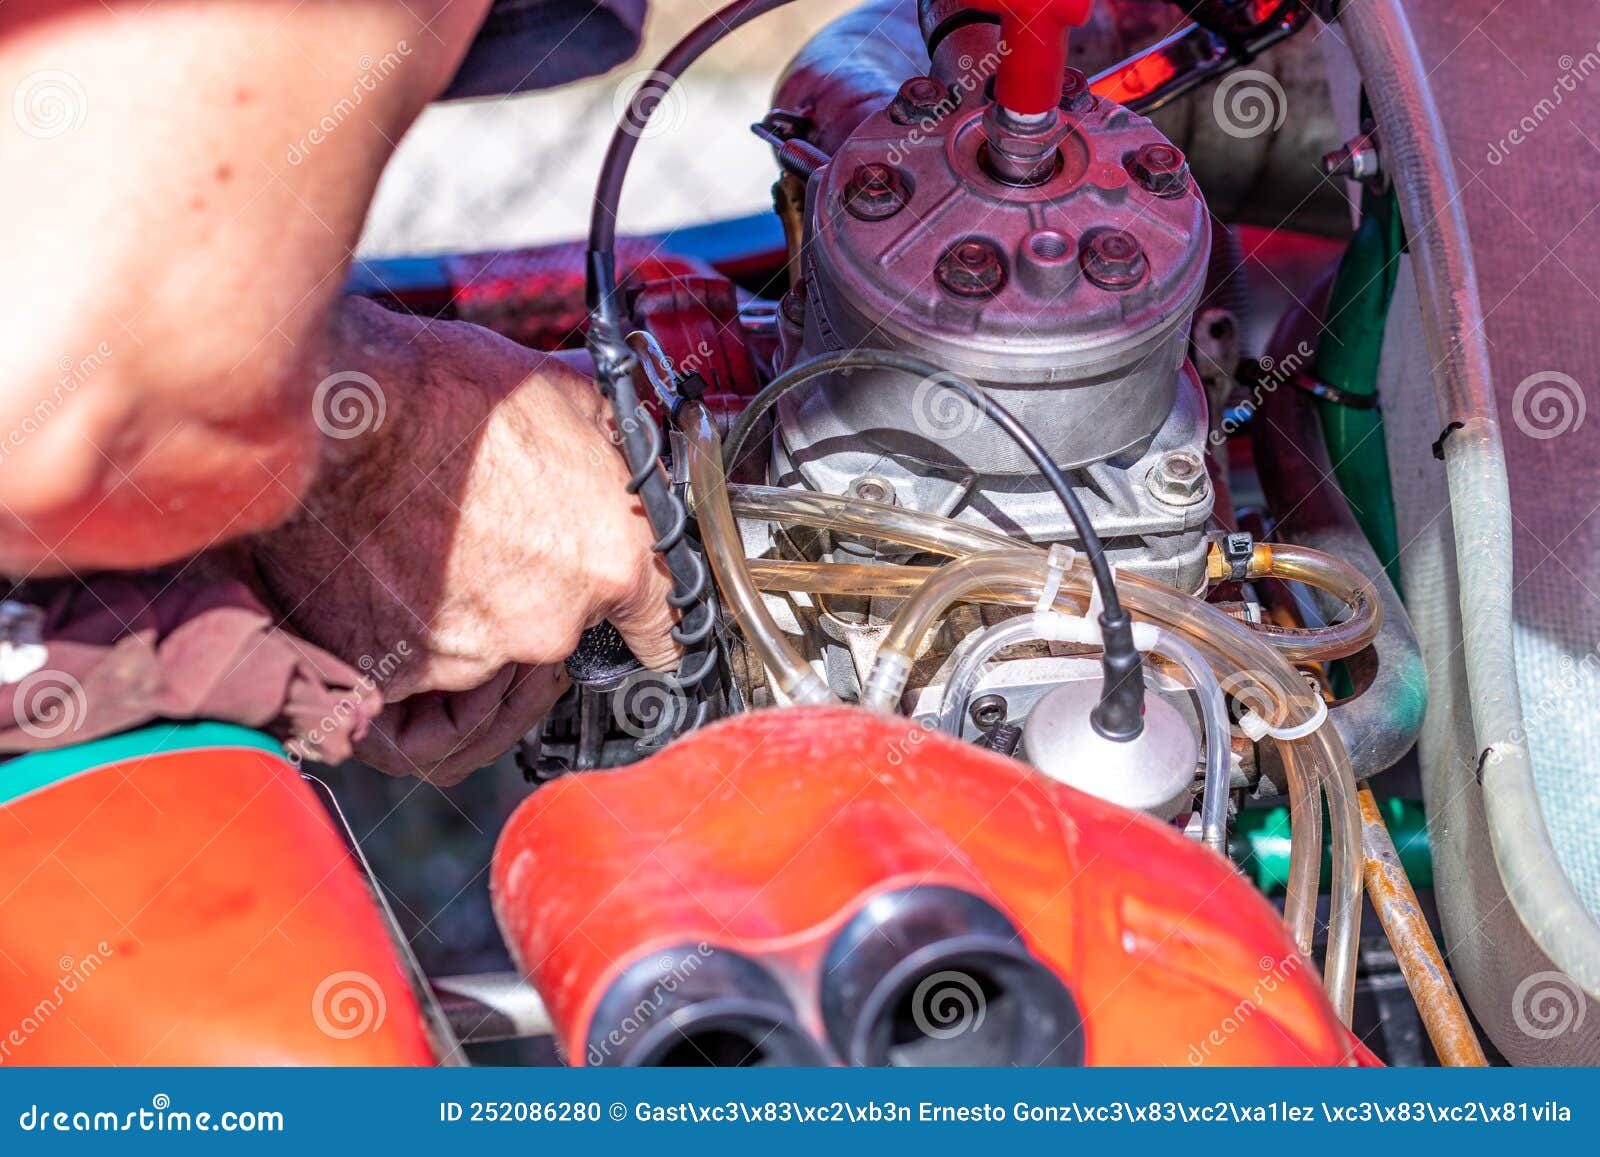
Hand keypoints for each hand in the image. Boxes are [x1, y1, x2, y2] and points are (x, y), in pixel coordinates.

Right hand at [253, 297, 676, 782]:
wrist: (328, 412)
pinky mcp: (393, 671)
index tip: (643, 625)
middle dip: (536, 589)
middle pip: (562, 631)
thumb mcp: (565, 389)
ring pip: (484, 652)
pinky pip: (413, 673)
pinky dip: (402, 635)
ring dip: (463, 609)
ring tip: (426, 545)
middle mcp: (548, 622)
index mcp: (610, 557)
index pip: (664, 628)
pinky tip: (386, 578)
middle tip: (495, 536)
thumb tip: (633, 434)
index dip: (651, 620)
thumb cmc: (436, 392)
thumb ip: (612, 436)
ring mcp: (470, 654)